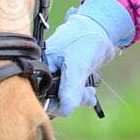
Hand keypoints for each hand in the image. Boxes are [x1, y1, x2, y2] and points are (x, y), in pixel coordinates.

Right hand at [43, 0, 134, 117]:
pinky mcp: (66, 77)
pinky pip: (71, 94)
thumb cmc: (84, 40)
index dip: (54, 103)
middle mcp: (44, 72)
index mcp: (39, 66)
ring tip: (90, 92)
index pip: (39, 95)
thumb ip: (70, 89)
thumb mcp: (77, 65)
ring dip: (78, 99)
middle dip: (71, 100)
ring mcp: (55, 75)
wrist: (101, 29)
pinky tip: (90, 92)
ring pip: (63, 99)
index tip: (70, 101)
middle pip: (52, 99)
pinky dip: (81, 96)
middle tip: (85, 94)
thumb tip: (64, 110)